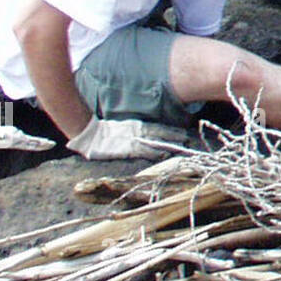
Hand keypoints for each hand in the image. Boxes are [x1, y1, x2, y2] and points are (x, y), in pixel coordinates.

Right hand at [66, 118, 182, 159]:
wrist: (91, 134)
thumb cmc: (105, 132)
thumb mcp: (124, 128)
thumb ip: (136, 130)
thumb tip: (147, 133)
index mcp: (138, 125)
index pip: (159, 127)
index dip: (172, 131)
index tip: (184, 133)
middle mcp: (139, 131)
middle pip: (162, 133)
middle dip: (175, 136)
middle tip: (189, 139)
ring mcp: (134, 139)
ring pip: (156, 141)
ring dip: (170, 144)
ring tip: (183, 146)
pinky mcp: (128, 148)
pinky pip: (145, 151)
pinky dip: (155, 152)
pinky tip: (164, 154)